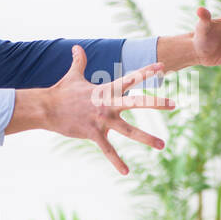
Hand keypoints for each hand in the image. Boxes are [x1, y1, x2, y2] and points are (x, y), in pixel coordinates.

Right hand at [35, 46, 174, 174]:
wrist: (46, 108)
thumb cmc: (61, 92)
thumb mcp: (72, 76)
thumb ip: (78, 62)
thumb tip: (76, 47)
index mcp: (106, 90)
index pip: (130, 79)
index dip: (146, 72)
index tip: (162, 67)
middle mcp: (108, 104)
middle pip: (137, 102)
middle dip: (156, 103)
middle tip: (174, 104)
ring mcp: (102, 120)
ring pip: (129, 130)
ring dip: (147, 138)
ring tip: (163, 145)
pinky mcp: (93, 134)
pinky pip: (108, 150)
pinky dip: (117, 162)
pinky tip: (127, 172)